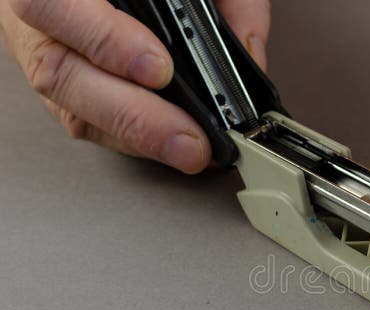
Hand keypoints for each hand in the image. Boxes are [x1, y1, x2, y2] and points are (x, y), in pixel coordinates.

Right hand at [0, 0, 270, 173]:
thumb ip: (226, 1)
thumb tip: (248, 52)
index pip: (52, 5)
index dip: (103, 40)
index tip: (159, 69)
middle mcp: (39, 21)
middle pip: (61, 73)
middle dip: (133, 114)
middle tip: (186, 138)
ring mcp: (46, 57)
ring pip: (74, 110)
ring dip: (138, 137)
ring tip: (189, 152)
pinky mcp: (68, 94)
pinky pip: (91, 125)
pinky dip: (136, 140)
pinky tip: (173, 146)